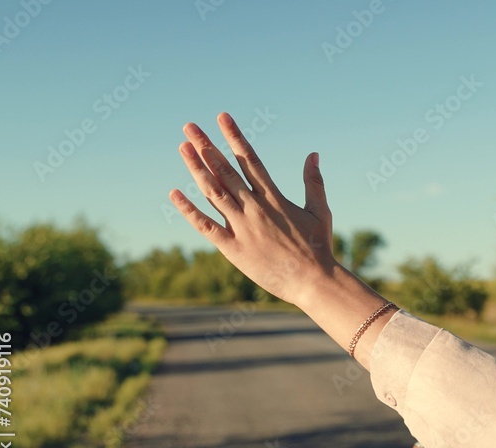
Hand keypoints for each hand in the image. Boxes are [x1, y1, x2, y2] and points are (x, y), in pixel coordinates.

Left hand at [169, 113, 334, 304]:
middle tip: (189, 127)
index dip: (235, 137)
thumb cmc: (320, 247)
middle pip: (226, 171)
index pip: (250, 159)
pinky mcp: (233, 249)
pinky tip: (175, 193)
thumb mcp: (321, 211)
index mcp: (275, 197)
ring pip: (213, 192)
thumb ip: (314, 182)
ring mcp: (242, 228)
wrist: (314, 282)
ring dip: (196, 169)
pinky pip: (206, 226)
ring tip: (182, 148)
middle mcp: (255, 208)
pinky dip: (189, 210)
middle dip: (206, 146)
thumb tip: (313, 154)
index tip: (222, 118)